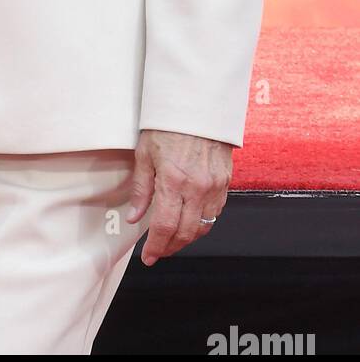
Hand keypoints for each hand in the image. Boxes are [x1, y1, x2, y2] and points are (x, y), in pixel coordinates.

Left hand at [127, 129, 231, 265]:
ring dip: (188, 238)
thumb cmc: (167, 125)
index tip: (149, 256)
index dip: (156, 246)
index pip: (165, 226)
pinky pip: (216, 212)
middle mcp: (198, 187)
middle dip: (171, 247)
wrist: (197, 104)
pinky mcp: (226, 181)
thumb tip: (135, 216)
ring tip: (172, 240)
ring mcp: (215, 186)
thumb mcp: (144, 153)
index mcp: (174, 180)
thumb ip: (141, 188)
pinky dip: (203, 222)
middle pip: (187, 233)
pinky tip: (191, 221)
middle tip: (158, 252)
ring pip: (204, 226)